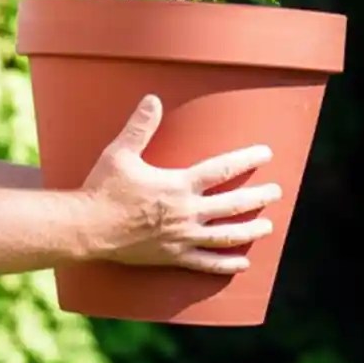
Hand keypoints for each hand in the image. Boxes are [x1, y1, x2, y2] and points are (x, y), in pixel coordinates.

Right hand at [83, 94, 280, 274]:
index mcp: (178, 185)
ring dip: (250, 230)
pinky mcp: (172, 256)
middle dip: (258, 196)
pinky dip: (226, 264)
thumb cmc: (102, 189)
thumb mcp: (120, 153)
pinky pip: (206, 263)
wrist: (88, 228)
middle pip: (233, 204)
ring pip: (226, 236)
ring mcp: (182, 237)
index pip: (221, 170)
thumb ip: (140, 126)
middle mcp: (187, 212)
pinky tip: (242, 263)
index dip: (246, 160)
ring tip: (267, 225)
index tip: (266, 154)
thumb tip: (153, 99)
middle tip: (276, 191)